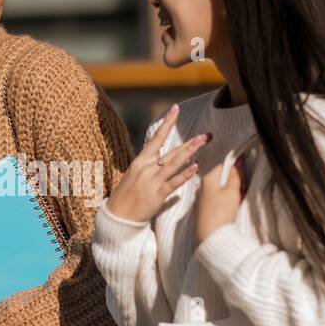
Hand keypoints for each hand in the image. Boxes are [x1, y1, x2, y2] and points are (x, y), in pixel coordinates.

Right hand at [106, 103, 210, 222]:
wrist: (118, 216)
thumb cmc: (126, 196)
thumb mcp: (134, 175)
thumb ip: (149, 166)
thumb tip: (162, 158)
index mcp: (140, 161)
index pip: (156, 138)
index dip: (167, 123)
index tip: (176, 109)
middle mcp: (146, 168)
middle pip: (171, 151)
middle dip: (190, 142)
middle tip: (206, 134)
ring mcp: (152, 181)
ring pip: (174, 163)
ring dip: (190, 152)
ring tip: (203, 143)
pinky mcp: (157, 195)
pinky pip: (173, 183)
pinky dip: (184, 175)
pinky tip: (195, 167)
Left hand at [196, 155, 245, 242]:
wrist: (210, 236)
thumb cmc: (221, 212)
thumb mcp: (232, 191)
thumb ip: (236, 175)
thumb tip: (238, 160)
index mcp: (207, 179)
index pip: (223, 166)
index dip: (235, 170)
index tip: (242, 179)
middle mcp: (201, 187)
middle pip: (222, 178)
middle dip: (234, 183)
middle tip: (241, 192)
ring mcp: (202, 199)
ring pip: (221, 190)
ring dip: (231, 193)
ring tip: (236, 202)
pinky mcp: (204, 210)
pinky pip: (217, 200)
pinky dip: (225, 202)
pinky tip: (230, 210)